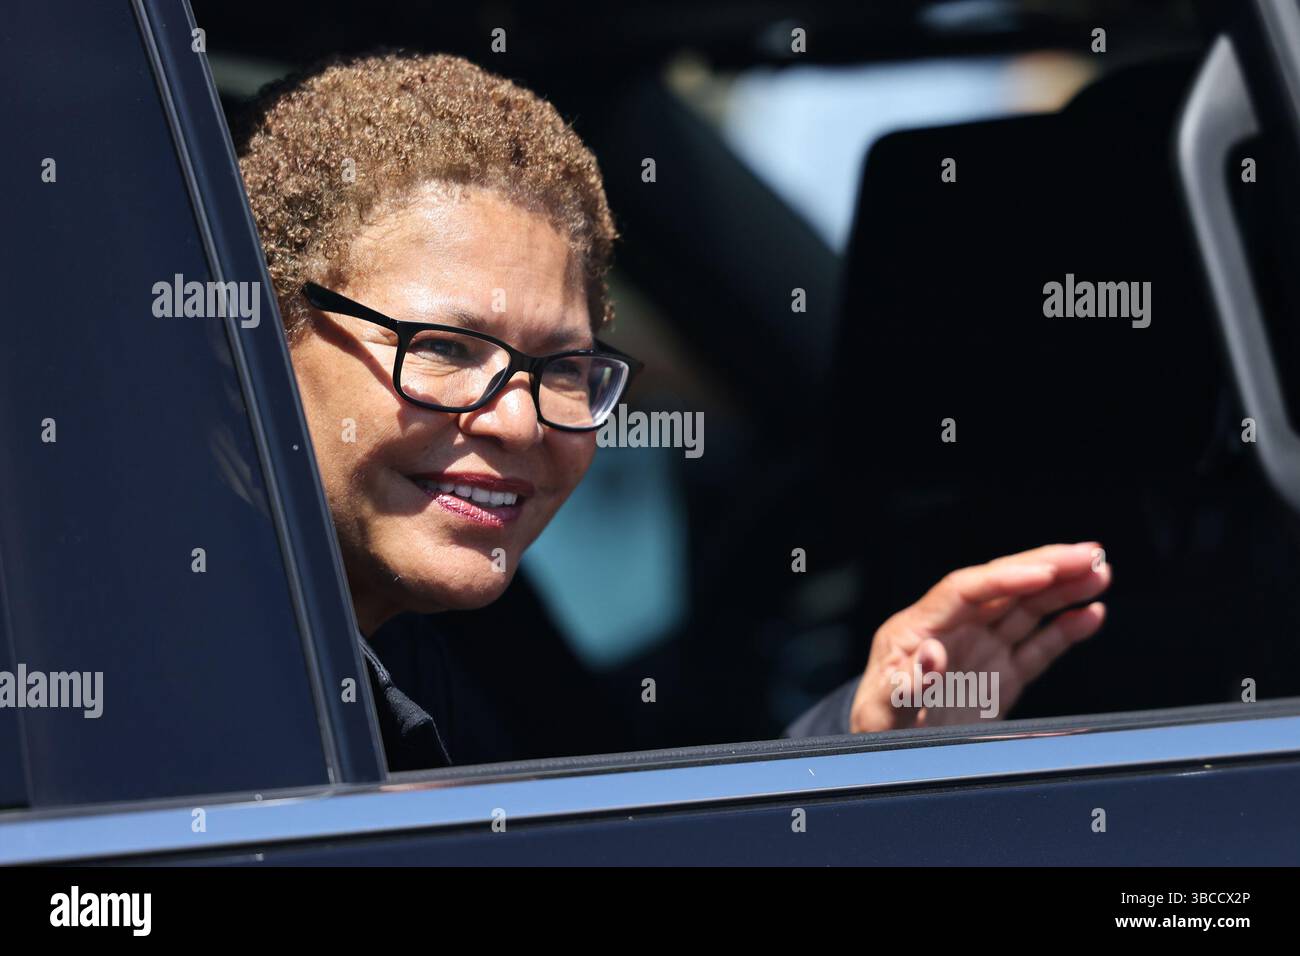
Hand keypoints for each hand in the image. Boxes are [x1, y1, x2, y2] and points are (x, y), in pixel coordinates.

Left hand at [849, 543, 1110, 732]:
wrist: (884, 754)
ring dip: (1062, 589)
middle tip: (1090, 552)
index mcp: (915, 628)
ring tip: (1100, 571)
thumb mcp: (883, 712)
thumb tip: (932, 655)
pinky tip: (1092, 612)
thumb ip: (906, 688)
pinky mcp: (1000, 675)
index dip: (1004, 578)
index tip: (1043, 572)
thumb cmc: (878, 727)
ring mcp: (978, 649)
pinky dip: (1064, 629)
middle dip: (1046, 567)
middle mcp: (950, 629)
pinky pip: (1036, 645)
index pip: (964, 590)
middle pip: (1001, 587)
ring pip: (1024, 609)